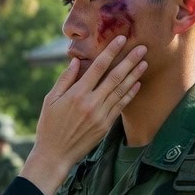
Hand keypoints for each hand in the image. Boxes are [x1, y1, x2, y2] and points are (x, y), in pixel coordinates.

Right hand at [21, 36, 147, 194]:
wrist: (55, 154)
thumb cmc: (49, 125)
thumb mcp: (51, 100)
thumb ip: (65, 79)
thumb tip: (76, 61)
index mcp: (77, 94)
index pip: (98, 67)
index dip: (111, 52)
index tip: (121, 39)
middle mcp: (92, 103)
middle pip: (115, 77)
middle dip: (129, 61)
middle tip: (142, 48)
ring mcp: (101, 115)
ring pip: (121, 91)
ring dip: (134, 76)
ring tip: (144, 63)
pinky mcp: (106, 126)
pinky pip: (121, 106)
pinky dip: (130, 94)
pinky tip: (137, 84)